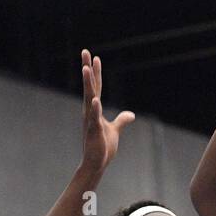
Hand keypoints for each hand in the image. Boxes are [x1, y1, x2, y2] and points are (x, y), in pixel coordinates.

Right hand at [80, 50, 134, 173]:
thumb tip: (131, 114)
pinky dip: (95, 109)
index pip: (96, 87)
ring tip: (85, 68)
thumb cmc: (103, 147)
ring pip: (89, 98)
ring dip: (88, 84)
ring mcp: (90, 120)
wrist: (96, 164)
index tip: (95, 57)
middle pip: (90, 87)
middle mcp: (90, 111)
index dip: (96, 72)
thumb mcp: (115, 130)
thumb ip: (122, 120)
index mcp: (95, 110)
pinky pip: (94, 118)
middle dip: (87, 69)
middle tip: (85, 51)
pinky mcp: (93, 131)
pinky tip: (95, 99)